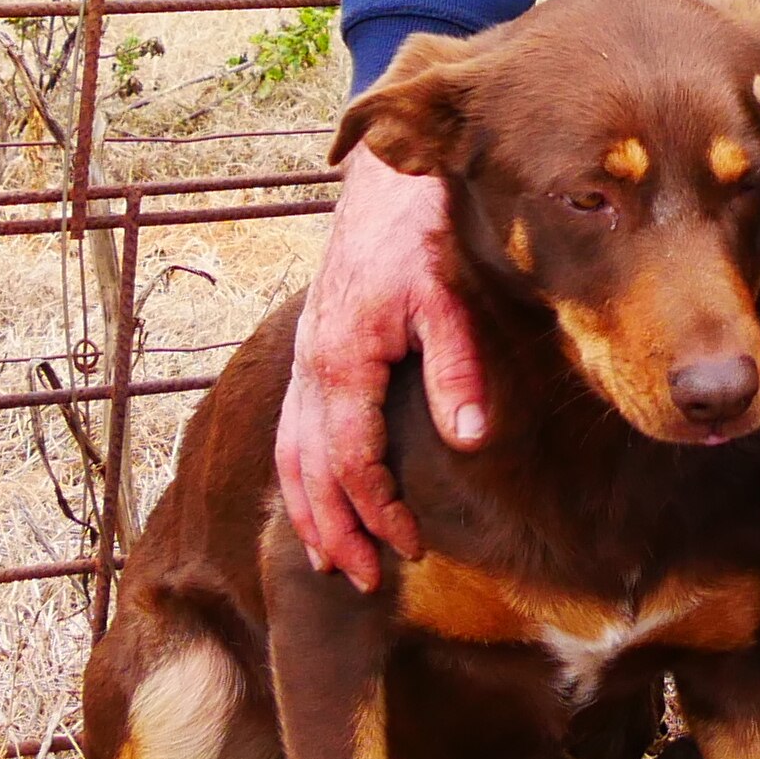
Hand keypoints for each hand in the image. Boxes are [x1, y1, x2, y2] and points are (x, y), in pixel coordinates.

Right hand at [271, 149, 488, 591]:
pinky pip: (291, 428)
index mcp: (344, 361)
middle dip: (337, 532)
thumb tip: (468, 437)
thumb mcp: (447, 295)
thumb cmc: (420, 232)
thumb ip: (457, 367)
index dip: (379, 511)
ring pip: (291, 454)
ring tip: (333, 561)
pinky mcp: (310, 350)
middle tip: (366, 580)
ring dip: (310, 512)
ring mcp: (305, 359)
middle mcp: (313, 367)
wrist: (385, 178)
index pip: (353, 461)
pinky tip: (314, 499)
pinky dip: (298, 475)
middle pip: (311, 471)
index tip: (411, 545)